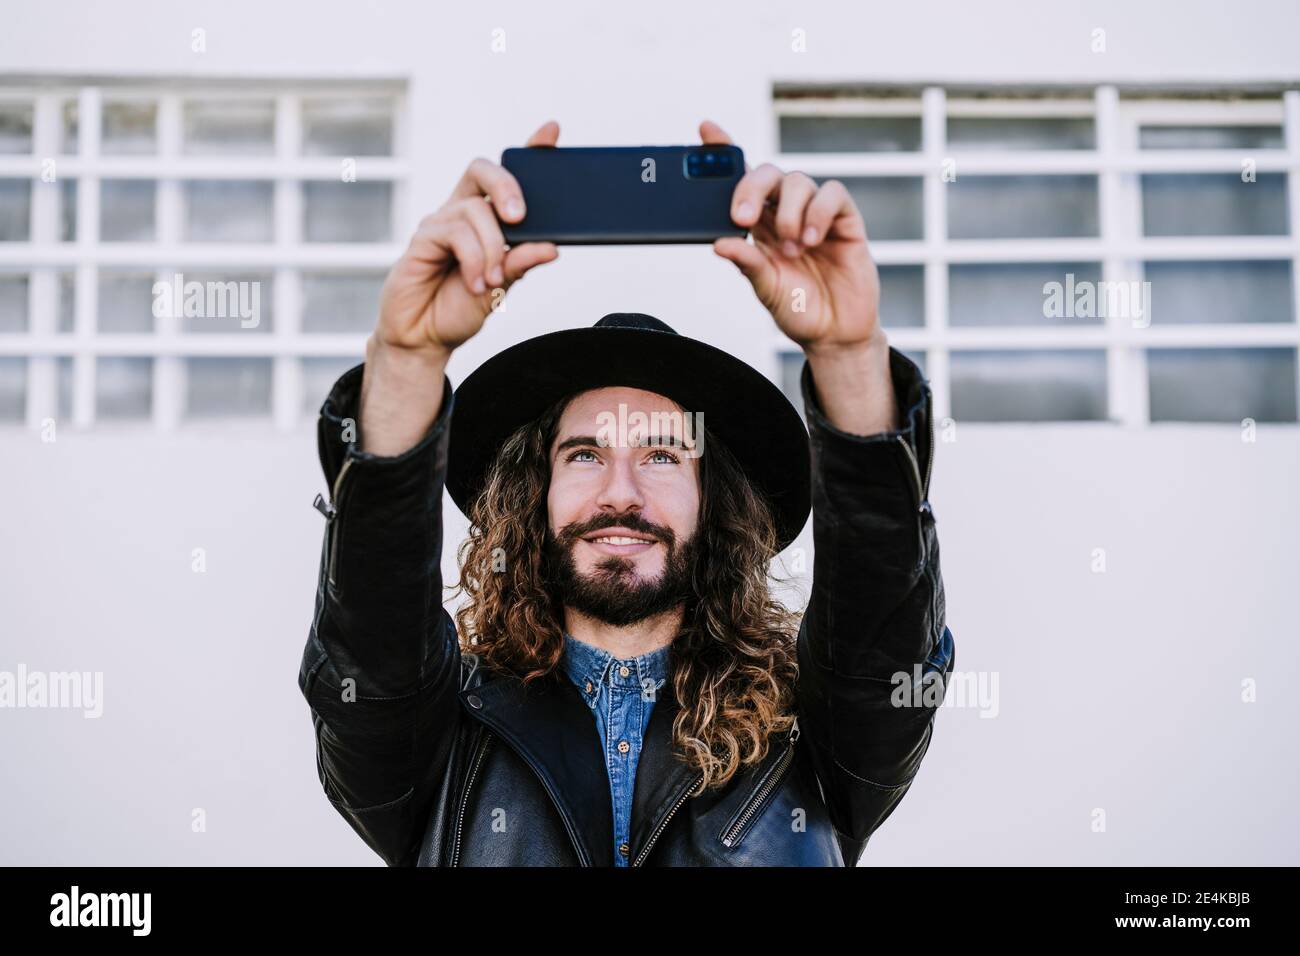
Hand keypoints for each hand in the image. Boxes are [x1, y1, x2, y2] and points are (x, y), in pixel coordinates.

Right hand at [374, 121, 561, 359]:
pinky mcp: (422, 238)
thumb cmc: (459, 308)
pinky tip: (477, 283)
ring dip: (491, 248)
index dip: (528, 151)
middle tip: (519, 219)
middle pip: (482, 171)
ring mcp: (441, 223)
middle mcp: (462, 214)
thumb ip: (521, 264)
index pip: (507, 177)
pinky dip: (473, 259)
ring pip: (474, 210)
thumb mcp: (501, 289)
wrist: (424, 338)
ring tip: (493, 281)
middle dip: (507, 186)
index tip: (551, 131)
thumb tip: (551, 247)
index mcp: (486, 220)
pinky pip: (454, 233)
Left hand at [705, 120, 895, 434]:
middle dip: (750, 186)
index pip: (740, 179)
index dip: (725, 151)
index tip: (707, 130)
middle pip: (767, 173)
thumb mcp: (765, 290)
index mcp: (759, 225)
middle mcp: (785, 212)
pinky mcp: (844, 221)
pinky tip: (812, 240)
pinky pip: (832, 195)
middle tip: (742, 217)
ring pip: (798, 180)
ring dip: (788, 211)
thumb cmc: (798, 309)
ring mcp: (816, 214)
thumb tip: (720, 244)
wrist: (835, 334)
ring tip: (790, 247)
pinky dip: (818, 213)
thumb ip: (747, 264)